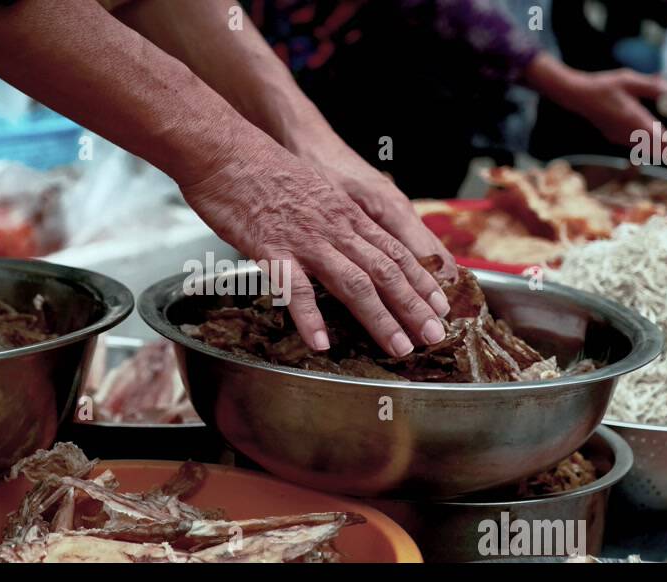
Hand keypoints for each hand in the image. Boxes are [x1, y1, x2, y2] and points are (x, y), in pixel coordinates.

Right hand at [181, 139, 450, 356]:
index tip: (442, 306)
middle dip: (413, 306)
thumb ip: (333, 216)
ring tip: (398, 348)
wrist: (224, 148)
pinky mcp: (271, 247)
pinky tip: (320, 342)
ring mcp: (305, 237)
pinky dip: (309, 316)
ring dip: (379, 317)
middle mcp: (334, 226)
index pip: (395, 250)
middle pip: (386, 270)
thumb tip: (346, 240)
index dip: (422, 280)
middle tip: (434, 337)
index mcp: (346, 213)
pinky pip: (295, 287)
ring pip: (354, 281)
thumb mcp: (313, 189)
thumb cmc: (260, 169)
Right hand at [567, 69, 666, 144]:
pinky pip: (634, 145)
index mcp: (634, 119)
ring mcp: (619, 135)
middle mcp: (627, 131)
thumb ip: (651, 86)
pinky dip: (646, 147)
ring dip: (658, 151)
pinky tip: (652, 146)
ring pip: (643, 148)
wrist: (578, 96)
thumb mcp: (629, 79)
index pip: (659, 138)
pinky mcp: (614, 135)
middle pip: (653, 147)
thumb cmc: (603, 86)